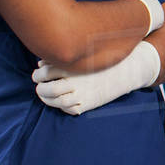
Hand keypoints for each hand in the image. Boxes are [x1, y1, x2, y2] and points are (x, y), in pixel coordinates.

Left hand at [33, 41, 159, 114]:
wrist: (126, 70)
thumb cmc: (100, 60)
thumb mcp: (81, 54)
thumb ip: (61, 58)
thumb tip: (40, 64)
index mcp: (72, 66)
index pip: (44, 73)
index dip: (37, 75)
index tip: (38, 76)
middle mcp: (76, 80)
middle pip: (47, 89)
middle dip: (40, 89)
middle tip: (40, 88)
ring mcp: (83, 93)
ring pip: (56, 101)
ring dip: (47, 100)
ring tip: (47, 96)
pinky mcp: (89, 103)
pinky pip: (69, 109)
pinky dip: (62, 107)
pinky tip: (62, 102)